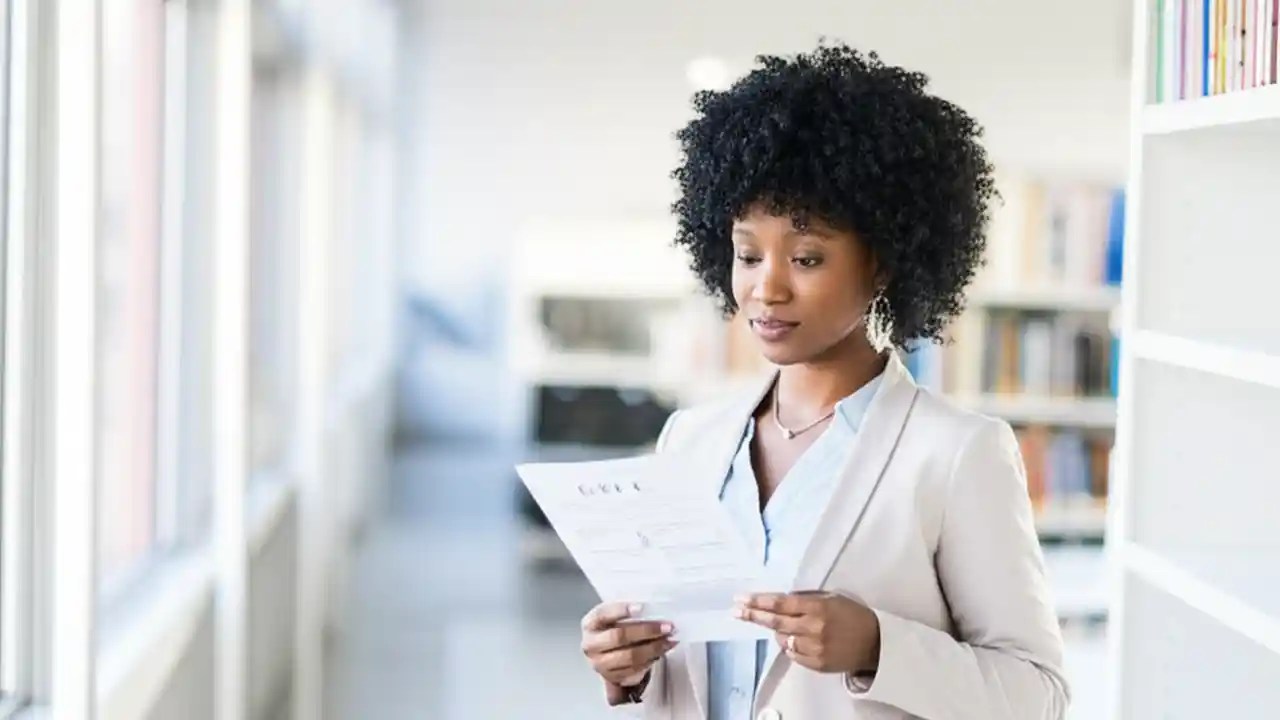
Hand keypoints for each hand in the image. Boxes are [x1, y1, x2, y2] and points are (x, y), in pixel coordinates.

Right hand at [581, 602, 677, 699]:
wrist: (606, 651)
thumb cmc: (613, 627)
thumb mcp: (615, 615)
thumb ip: (629, 612)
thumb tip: (654, 610)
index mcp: (590, 624)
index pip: (603, 615)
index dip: (621, 610)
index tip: (641, 607)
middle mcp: (591, 645)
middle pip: (618, 637)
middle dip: (646, 631)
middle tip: (667, 626)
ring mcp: (600, 664)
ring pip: (629, 657)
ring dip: (653, 648)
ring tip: (669, 639)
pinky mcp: (612, 678)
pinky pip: (635, 670)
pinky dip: (652, 659)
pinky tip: (663, 650)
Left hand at [734, 591, 879, 673]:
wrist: (875, 643)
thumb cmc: (852, 615)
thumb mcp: (831, 598)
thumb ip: (805, 600)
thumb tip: (778, 601)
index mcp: (818, 608)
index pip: (781, 604)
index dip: (759, 601)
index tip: (743, 599)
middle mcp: (814, 628)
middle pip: (775, 622)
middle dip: (753, 615)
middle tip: (737, 611)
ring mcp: (814, 648)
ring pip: (782, 640)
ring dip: (777, 632)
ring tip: (781, 626)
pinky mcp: (816, 664)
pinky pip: (792, 654)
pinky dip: (789, 645)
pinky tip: (796, 639)